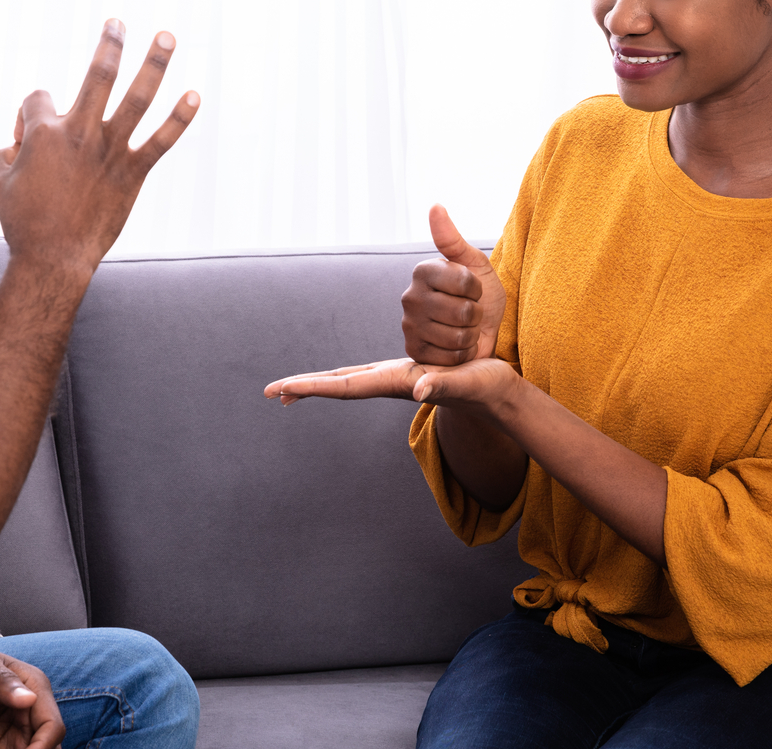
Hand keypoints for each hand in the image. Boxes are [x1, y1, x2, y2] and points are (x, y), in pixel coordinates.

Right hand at [0, 20, 198, 277]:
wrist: (53, 260)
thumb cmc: (21, 224)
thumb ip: (2, 156)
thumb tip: (13, 147)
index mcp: (43, 133)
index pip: (37, 100)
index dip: (28, 116)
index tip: (26, 143)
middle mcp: (80, 133)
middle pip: (97, 75)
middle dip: (109, 44)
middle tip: (118, 22)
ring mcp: (109, 151)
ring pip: (136, 98)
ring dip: (154, 64)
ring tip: (168, 36)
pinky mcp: (132, 173)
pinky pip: (161, 141)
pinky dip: (180, 119)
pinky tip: (195, 96)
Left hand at [263, 354, 519, 409]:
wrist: (501, 396)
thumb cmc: (486, 388)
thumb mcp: (466, 381)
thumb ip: (443, 383)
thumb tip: (418, 390)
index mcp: (397, 384)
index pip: (344, 385)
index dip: (312, 386)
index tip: (280, 389)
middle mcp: (390, 384)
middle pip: (338, 385)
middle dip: (305, 387)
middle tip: (271, 391)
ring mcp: (395, 382)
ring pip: (348, 381)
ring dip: (319, 384)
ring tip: (291, 389)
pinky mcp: (404, 375)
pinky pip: (363, 374)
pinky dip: (341, 376)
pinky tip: (333, 376)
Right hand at [402, 204, 502, 365]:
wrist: (483, 332)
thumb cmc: (480, 295)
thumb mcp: (474, 264)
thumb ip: (452, 239)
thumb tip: (435, 206)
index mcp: (423, 271)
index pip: (465, 282)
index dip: (478, 289)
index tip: (473, 290)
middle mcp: (410, 296)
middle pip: (462, 312)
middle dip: (476, 316)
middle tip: (469, 313)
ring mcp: (409, 326)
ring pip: (458, 336)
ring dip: (470, 335)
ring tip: (463, 329)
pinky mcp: (414, 351)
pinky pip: (452, 356)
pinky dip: (462, 354)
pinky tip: (456, 346)